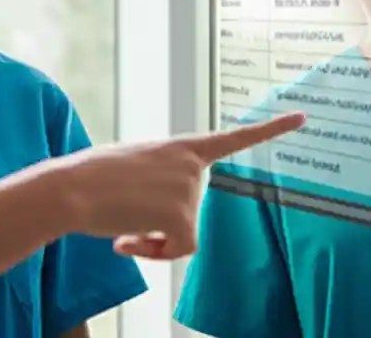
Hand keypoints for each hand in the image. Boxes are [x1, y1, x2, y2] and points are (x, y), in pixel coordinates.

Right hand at [51, 112, 303, 259]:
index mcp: (179, 147)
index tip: (302, 117)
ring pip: (182, 234)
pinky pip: (179, 249)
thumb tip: (163, 214)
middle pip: (190, 211)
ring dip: (153, 239)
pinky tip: (126, 241)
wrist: (68, 189)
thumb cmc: (90, 179)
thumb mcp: (133, 166)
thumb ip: (160, 178)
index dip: (270, 129)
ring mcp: (189, 187)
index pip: (232, 138)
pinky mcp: (182, 213)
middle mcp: (192, 163)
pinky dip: (153, 253)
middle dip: (161, 222)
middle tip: (125, 214)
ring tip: (121, 222)